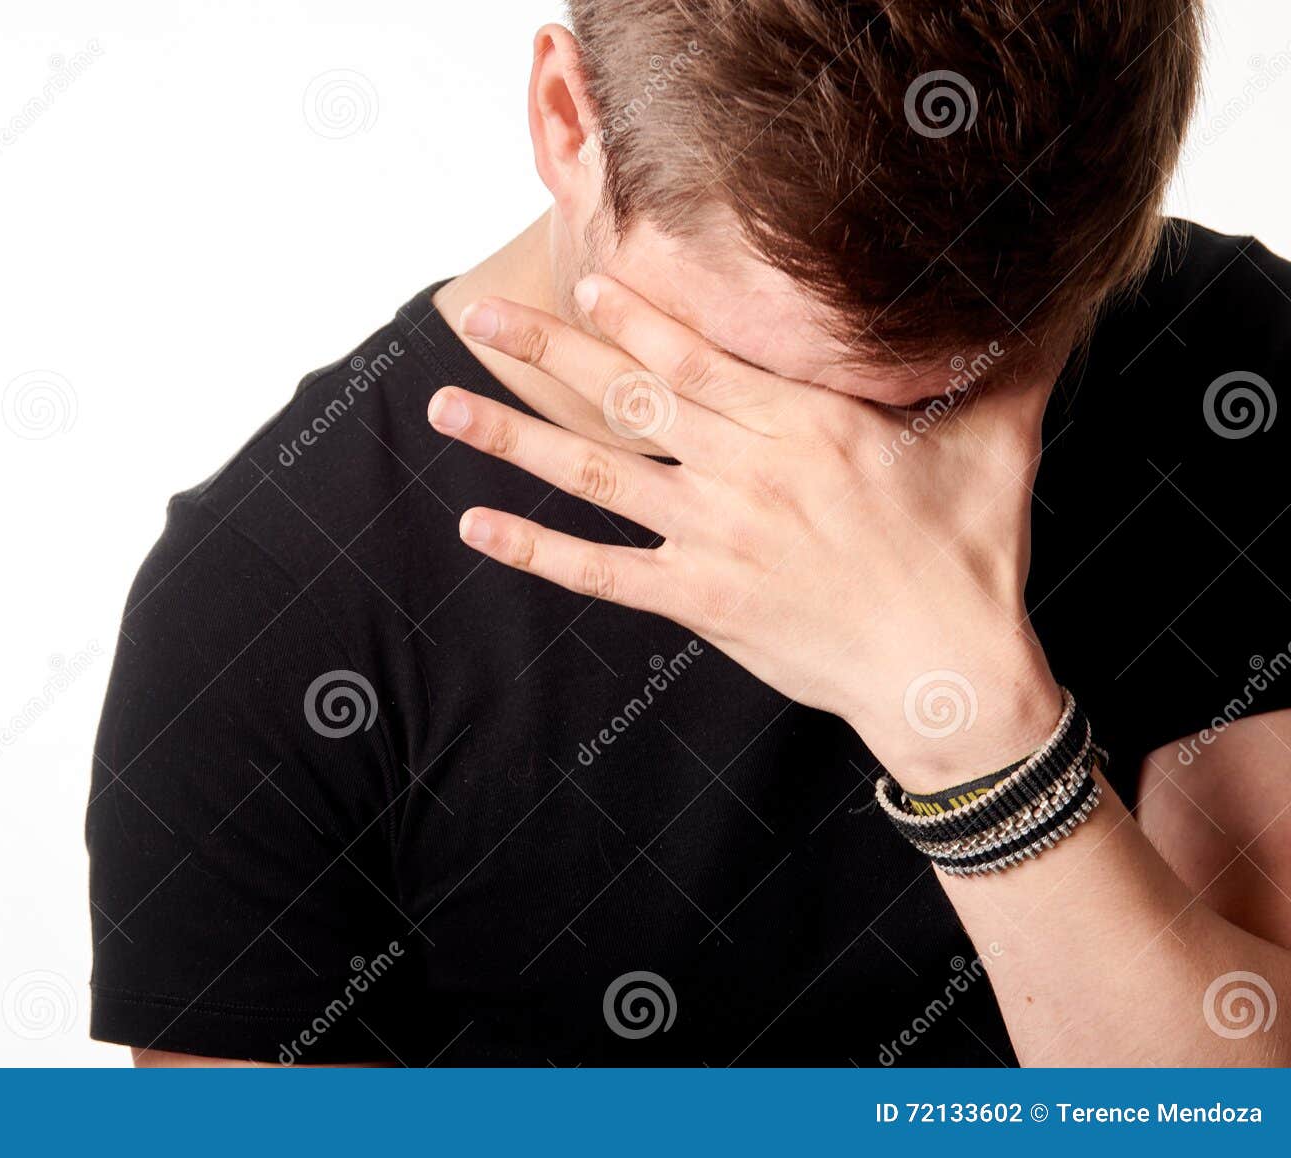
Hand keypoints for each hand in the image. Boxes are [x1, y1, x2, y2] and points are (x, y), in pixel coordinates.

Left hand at [428, 275, 1063, 790]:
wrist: (949, 678)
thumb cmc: (973, 558)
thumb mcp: (997, 444)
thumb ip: (1002, 366)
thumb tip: (1047, 306)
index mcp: (807, 422)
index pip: (700, 354)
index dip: (634, 315)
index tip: (581, 278)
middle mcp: (745, 470)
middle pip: (626, 397)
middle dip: (545, 351)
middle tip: (478, 314)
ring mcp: (714, 536)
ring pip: (596, 472)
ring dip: (514, 438)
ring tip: (444, 405)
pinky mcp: (699, 599)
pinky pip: (602, 570)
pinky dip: (537, 550)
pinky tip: (477, 526)